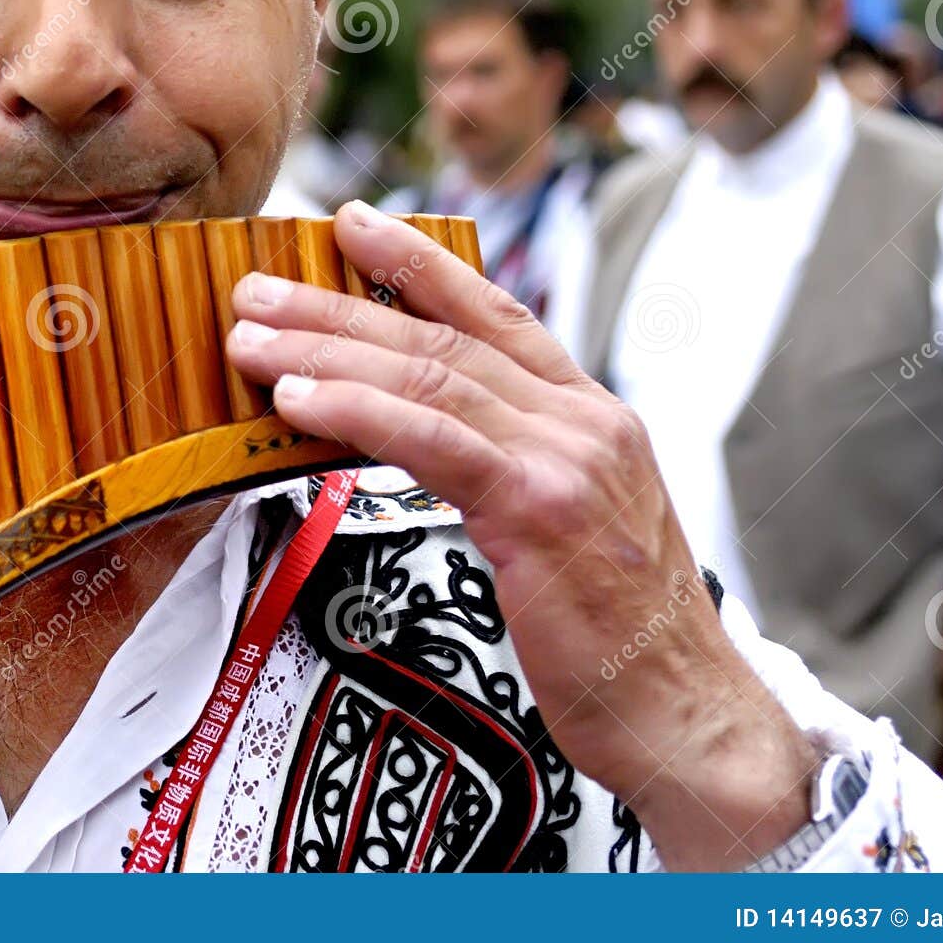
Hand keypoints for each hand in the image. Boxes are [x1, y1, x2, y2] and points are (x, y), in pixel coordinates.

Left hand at [226, 201, 817, 870]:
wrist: (689, 717)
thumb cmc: (619, 635)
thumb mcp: (573, 523)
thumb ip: (511, 461)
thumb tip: (420, 432)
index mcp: (590, 415)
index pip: (495, 312)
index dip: (420, 262)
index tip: (353, 224)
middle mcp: (582, 420)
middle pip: (443, 338)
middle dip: (339, 303)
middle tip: (259, 290)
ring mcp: (566, 458)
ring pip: (428, 376)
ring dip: (326, 349)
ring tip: (253, 339)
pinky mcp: (539, 509)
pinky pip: (432, 440)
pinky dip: (357, 408)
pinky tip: (298, 396)